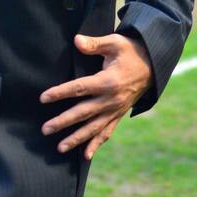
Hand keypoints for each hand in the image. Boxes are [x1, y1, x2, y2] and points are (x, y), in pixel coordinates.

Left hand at [39, 33, 152, 159]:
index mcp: (108, 81)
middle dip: (63, 122)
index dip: (60, 93)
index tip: (43, 98)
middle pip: (83, 112)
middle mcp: (111, 99)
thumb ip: (94, 44)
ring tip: (60, 147)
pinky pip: (107, 132)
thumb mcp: (114, 43)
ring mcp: (115, 110)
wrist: (152, 65)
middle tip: (45, 129)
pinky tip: (85, 156)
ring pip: (93, 128)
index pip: (79, 88)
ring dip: (76, 139)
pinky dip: (96, 144)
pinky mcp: (119, 115)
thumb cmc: (130, 51)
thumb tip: (76, 40)